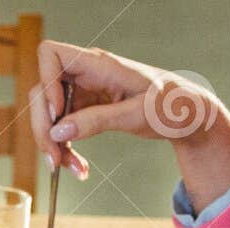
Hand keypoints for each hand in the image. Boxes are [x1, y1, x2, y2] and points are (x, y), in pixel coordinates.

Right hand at [28, 40, 229, 179]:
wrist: (187, 115)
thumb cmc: (171, 105)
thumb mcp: (137, 115)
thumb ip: (96, 121)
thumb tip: (58, 131)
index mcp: (98, 65)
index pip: (51, 55)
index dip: (45, 83)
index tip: (56, 115)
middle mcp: (85, 75)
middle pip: (42, 93)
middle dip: (43, 128)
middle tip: (54, 159)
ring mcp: (83, 93)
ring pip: (49, 117)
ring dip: (54, 145)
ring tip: (73, 170)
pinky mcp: (85, 111)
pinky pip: (63, 130)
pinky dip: (66, 150)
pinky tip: (80, 168)